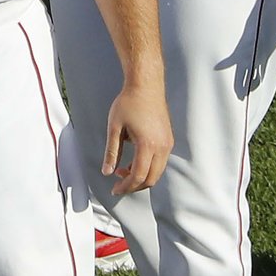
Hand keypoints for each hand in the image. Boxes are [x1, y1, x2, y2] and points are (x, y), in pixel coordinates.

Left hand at [103, 75, 173, 194]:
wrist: (146, 86)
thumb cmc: (129, 103)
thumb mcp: (114, 127)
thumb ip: (111, 151)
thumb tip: (107, 172)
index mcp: (148, 145)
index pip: (139, 176)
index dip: (126, 186)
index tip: (115, 189)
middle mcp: (162, 147)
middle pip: (151, 178)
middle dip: (134, 185)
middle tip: (118, 184)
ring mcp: (167, 144)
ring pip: (157, 172)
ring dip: (141, 176)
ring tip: (123, 170)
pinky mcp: (168, 140)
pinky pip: (160, 162)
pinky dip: (148, 167)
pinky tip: (134, 161)